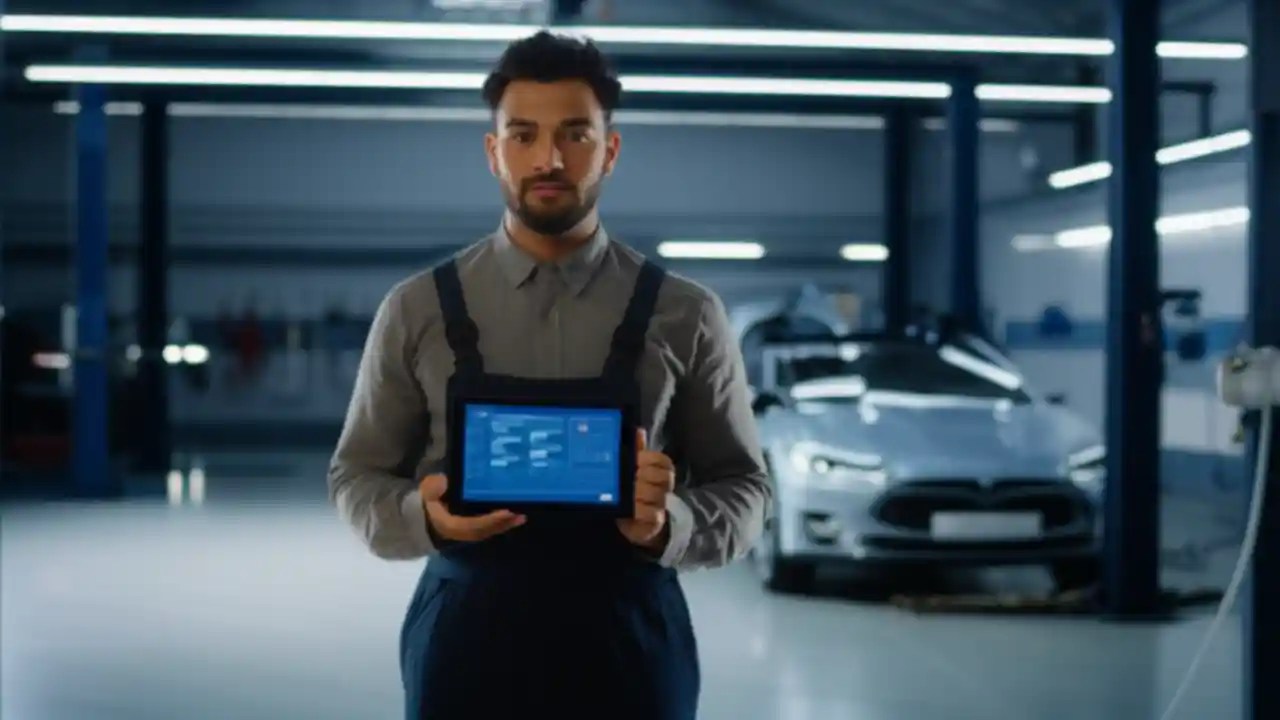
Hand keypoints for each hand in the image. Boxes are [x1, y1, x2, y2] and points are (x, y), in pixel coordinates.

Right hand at [419, 474, 525, 541]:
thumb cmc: (426, 501)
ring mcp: (465, 533)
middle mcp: (460, 532)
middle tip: (520, 515)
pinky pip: (486, 529)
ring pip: (487, 532)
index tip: (506, 512)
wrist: (419, 516)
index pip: (473, 524)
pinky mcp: (469, 530)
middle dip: (502, 524)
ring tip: (521, 517)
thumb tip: (443, 481)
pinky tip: (511, 518)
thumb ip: (432, 488)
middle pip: (484, 531)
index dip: (490, 520)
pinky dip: (499, 525)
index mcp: (449, 524)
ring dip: (504, 525)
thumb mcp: (426, 492)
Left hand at [617, 429, 674, 551]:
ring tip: (624, 494)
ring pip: (656, 494)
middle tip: (627, 478)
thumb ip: (635, 451)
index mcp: (659, 471)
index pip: (664, 461)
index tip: (636, 462)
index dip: (651, 460)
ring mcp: (661, 504)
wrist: (631, 521)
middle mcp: (663, 486)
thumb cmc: (631, 490)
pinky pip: (654, 514)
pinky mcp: (656, 521)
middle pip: (662, 476)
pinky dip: (642, 511)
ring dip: (639, 493)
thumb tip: (638, 431)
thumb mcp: (630, 469)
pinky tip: (631, 509)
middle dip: (642, 476)